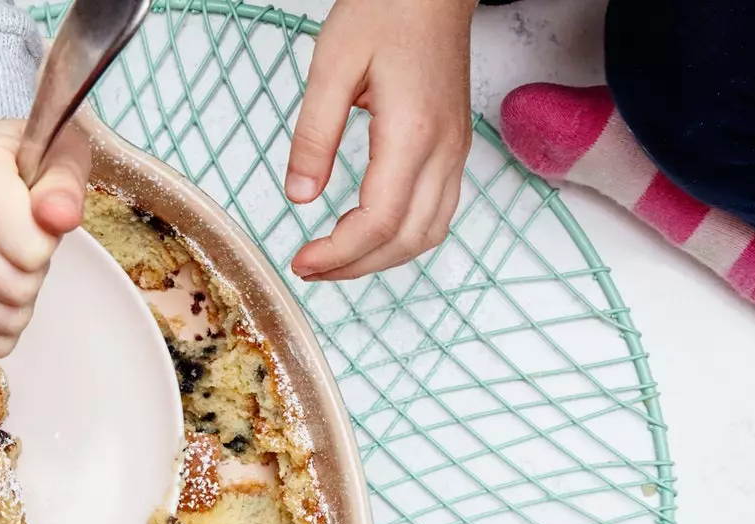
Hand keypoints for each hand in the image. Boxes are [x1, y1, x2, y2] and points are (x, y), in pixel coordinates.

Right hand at [0, 119, 90, 357]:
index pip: (30, 251)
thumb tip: (60, 217)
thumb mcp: (52, 157)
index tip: (34, 222)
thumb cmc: (9, 166)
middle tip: (21, 247)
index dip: (46, 244)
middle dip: (33, 275)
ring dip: (16, 304)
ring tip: (6, 266)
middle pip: (13, 288)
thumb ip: (63, 186)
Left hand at [283, 0, 475, 280]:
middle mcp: (443, 151)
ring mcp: (455, 153)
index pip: (378, 221)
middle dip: (356, 267)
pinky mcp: (455, 149)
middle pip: (406, 241)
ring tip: (336, 258)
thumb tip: (299, 195)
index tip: (302, 260)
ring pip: (428, 235)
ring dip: (382, 259)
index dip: (339, 254)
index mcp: (411, 132)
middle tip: (311, 268)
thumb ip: (314, 135)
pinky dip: (403, 238)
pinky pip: (438, 214)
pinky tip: (369, 233)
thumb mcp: (331, 65)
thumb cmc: (386, 10)